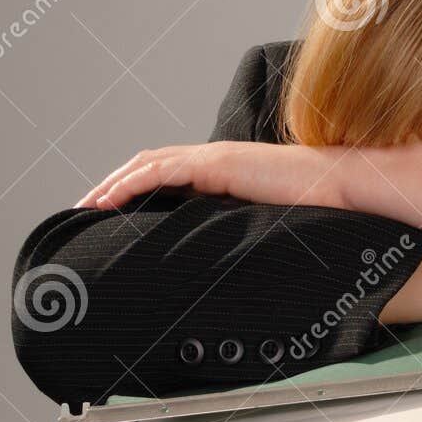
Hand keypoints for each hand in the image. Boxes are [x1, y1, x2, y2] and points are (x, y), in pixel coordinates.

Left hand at [74, 141, 347, 211]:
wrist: (339, 188)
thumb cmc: (313, 209)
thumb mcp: (264, 224)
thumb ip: (237, 232)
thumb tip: (219, 264)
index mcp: (221, 173)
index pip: (164, 175)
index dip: (132, 190)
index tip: (107, 214)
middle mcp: (212, 159)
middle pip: (146, 165)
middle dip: (110, 186)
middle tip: (82, 210)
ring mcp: (213, 157)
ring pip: (147, 164)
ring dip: (112, 183)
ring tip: (87, 205)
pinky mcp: (217, 162)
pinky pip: (163, 169)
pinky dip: (133, 182)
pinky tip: (112, 198)